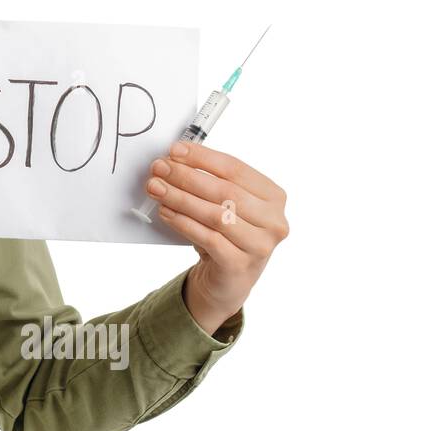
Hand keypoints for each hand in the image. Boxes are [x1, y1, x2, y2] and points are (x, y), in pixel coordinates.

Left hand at [145, 140, 288, 333]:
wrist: (227, 279)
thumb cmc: (226, 234)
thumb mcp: (226, 204)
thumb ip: (209, 181)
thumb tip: (175, 160)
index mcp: (274, 196)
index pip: (235, 169)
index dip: (202, 157)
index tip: (175, 150)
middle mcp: (274, 221)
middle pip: (225, 191)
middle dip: (187, 177)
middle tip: (159, 168)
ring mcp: (260, 245)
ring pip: (216, 215)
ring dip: (181, 198)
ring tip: (157, 188)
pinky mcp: (240, 265)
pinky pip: (208, 238)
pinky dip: (183, 223)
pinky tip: (166, 212)